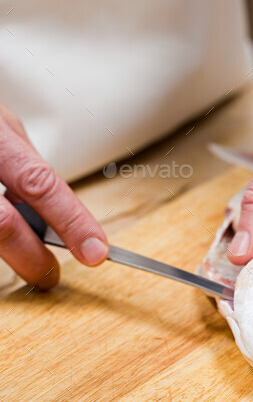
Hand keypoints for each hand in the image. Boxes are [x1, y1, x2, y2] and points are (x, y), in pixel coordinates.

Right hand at [0, 102, 107, 287]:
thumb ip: (27, 165)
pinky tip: (4, 242)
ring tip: (23, 258)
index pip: (39, 183)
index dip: (71, 220)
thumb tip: (55, 209)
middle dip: (31, 258)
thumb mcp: (4, 126)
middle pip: (2, 223)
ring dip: (7, 251)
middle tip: (49, 275)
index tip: (95, 251)